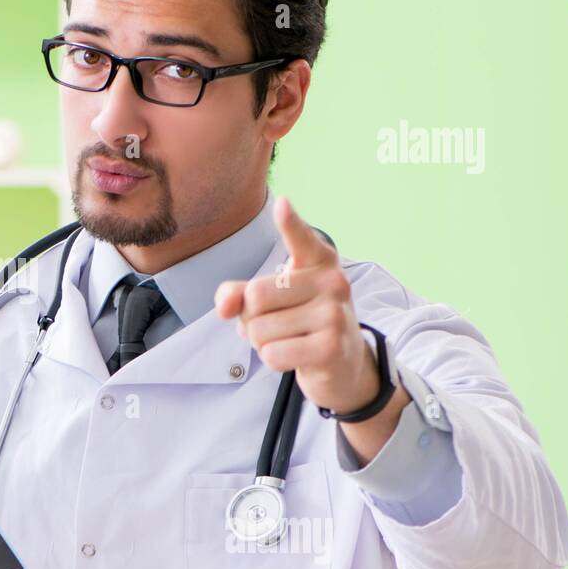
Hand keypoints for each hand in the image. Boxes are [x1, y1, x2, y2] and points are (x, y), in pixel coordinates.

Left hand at [214, 195, 381, 415]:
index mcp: (318, 261)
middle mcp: (332, 282)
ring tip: (290, 340)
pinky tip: (297, 356)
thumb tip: (224, 307)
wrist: (343, 363)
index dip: (290, 223)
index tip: (282, 205)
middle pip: (255, 297)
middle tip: (278, 324)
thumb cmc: (300, 322)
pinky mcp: (330, 348)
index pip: (301, 238)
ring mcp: (334, 315)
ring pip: (259, 330)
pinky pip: (271, 354)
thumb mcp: (270, 301)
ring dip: (263, 343)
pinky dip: (273, 360)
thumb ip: (238, 294)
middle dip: (252, 318)